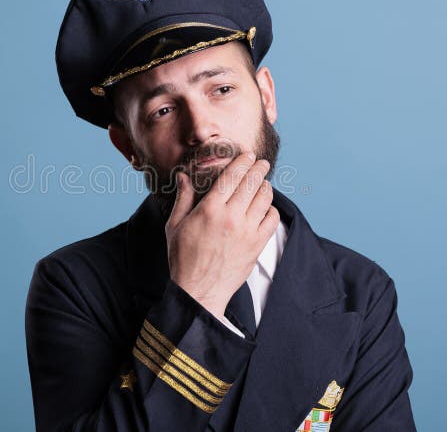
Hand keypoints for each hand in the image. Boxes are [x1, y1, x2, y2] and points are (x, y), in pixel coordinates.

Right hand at [165, 151, 279, 317]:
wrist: (199, 291)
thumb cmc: (183, 259)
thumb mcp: (175, 226)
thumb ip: (183, 198)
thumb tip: (182, 176)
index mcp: (210, 210)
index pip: (231, 176)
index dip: (242, 162)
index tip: (248, 155)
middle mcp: (231, 217)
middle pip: (251, 183)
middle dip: (258, 168)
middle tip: (261, 163)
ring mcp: (247, 231)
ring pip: (264, 198)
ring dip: (265, 186)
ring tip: (263, 183)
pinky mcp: (257, 245)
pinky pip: (271, 219)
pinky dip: (270, 209)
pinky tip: (264, 208)